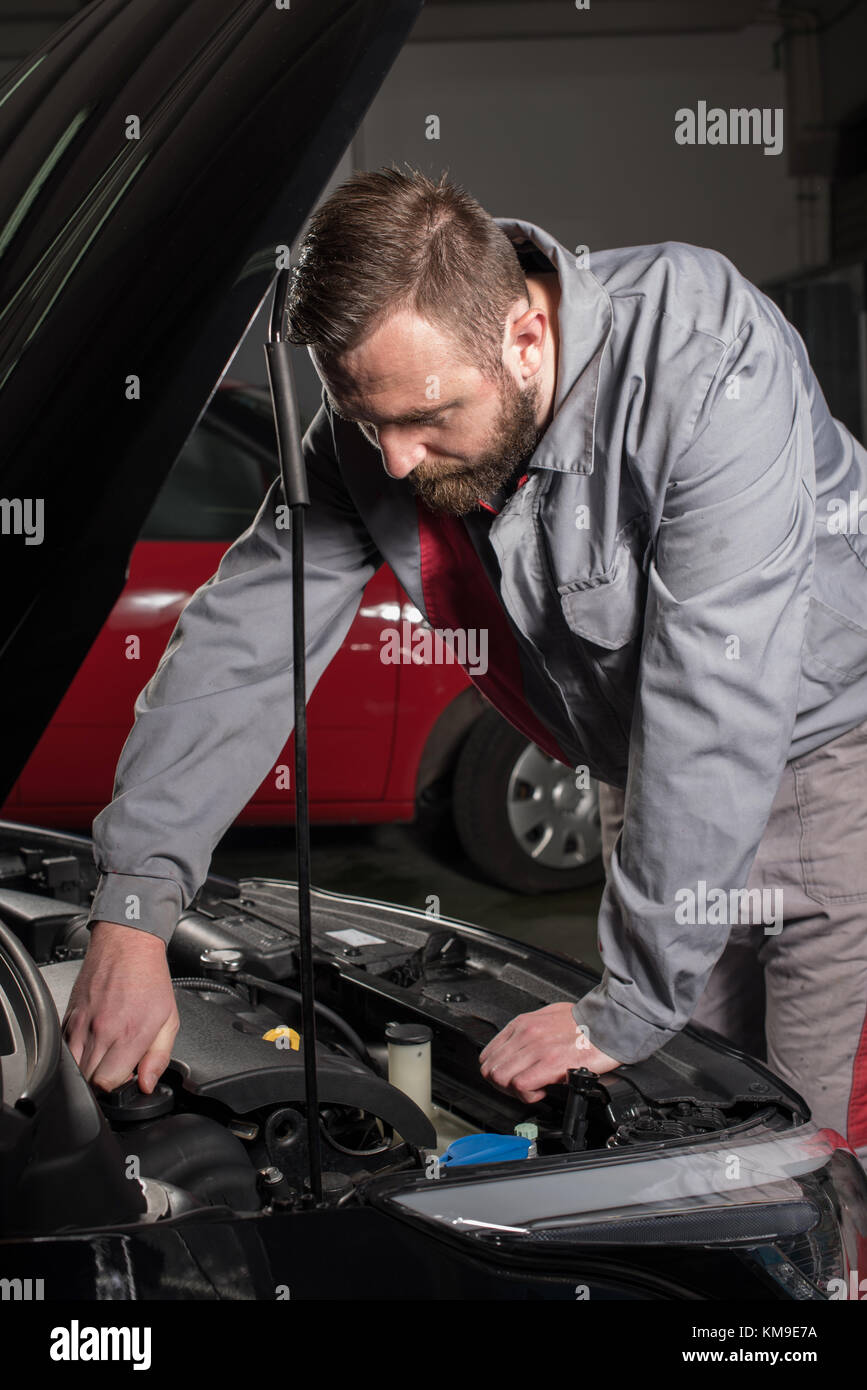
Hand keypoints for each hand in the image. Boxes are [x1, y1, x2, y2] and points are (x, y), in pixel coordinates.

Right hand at [62, 920, 178, 1093]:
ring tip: (104, 1056)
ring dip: (86, 1069)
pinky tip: (92, 1044)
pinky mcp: (69, 1016)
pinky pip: (63, 1047)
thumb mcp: (169, 1020)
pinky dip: (75, 1053)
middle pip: (87, 1079)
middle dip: (101, 1082)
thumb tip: (148, 1084)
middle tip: (116, 1069)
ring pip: (72, 1066)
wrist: (127, 945)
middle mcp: (102, 1030)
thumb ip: (159, 1057)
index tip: (125, 1080)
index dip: (116, 1089)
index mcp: (129, 1034)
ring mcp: (81, 1023)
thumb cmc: (149, 979)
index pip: (106, 1084)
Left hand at [479, 1002, 621, 1102]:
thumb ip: (529, 1033)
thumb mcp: (547, 1018)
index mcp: (522, 1024)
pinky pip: (520, 1086)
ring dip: (514, 1091)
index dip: (496, 1071)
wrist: (609, 1025)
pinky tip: (542, 1091)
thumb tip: (520, 1050)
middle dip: (503, 1085)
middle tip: (521, 1087)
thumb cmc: (584, 1024)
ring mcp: (536, 1048)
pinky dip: (528, 1095)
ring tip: (533, 1089)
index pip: (487, 1054)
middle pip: (490, 1069)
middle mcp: (525, 1034)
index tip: (510, 1077)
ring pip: (501, 1078)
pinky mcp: (550, 1063)